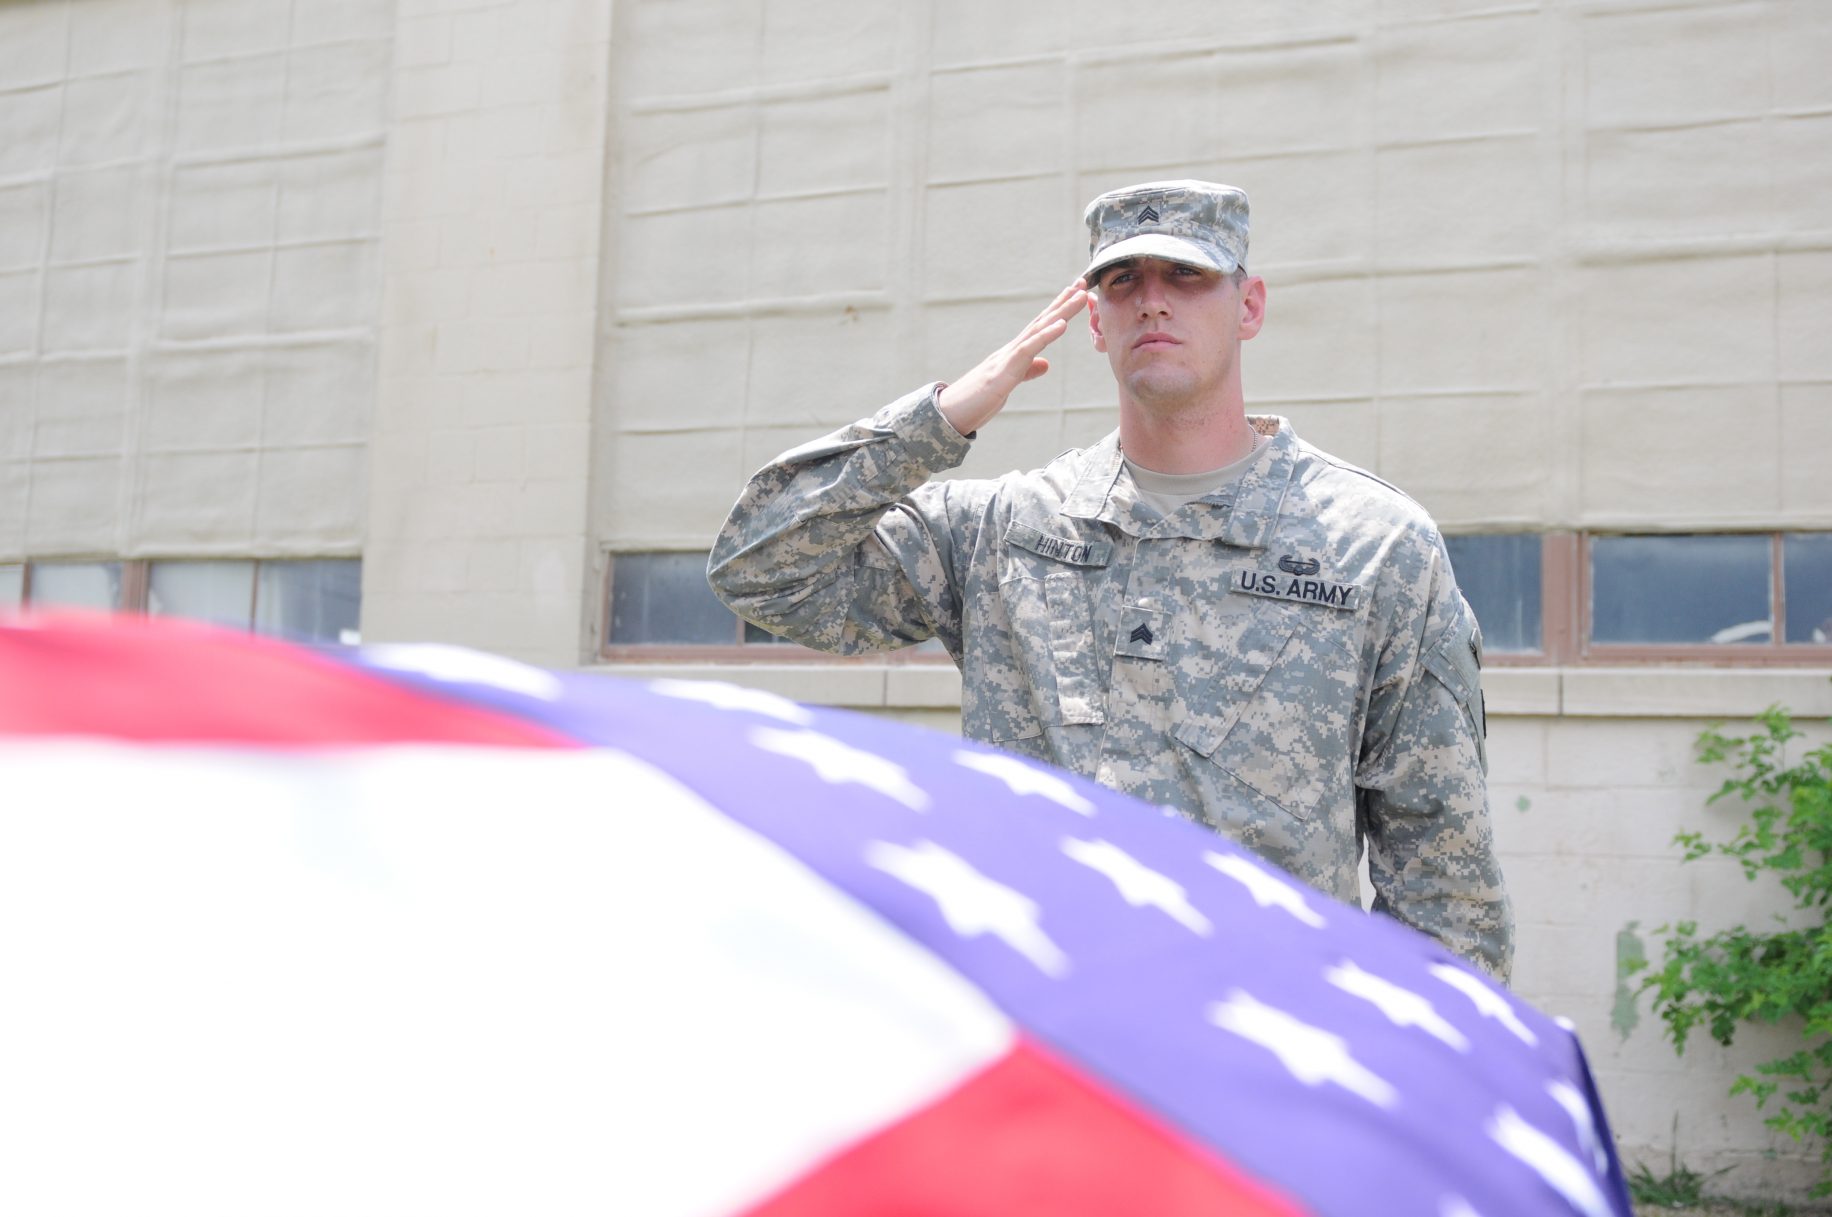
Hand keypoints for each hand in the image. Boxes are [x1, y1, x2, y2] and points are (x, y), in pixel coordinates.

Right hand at [938, 279, 1087, 435]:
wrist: (952, 412)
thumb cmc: (977, 399)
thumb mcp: (1009, 383)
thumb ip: (1027, 371)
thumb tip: (1046, 364)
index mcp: (1015, 354)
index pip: (1040, 327)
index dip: (1058, 310)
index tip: (1075, 294)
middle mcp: (1011, 350)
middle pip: (1041, 321)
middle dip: (1063, 302)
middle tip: (1082, 283)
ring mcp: (1007, 358)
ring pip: (1038, 329)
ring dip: (1060, 312)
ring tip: (1079, 297)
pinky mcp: (1003, 372)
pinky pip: (1028, 349)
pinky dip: (1046, 335)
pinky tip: (1062, 324)